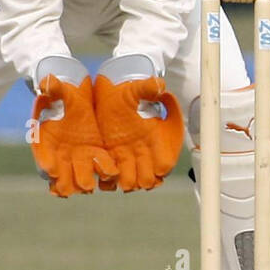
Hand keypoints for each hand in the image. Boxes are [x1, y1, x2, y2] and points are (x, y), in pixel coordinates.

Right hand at [29, 76, 118, 197]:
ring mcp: (75, 154)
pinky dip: (100, 173)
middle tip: (74, 185)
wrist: (80, 93)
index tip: (50, 170)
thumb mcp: (60, 90)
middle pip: (60, 173)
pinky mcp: (93, 153)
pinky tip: (108, 177)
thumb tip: (46, 82)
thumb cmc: (66, 93)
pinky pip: (95, 167)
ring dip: (82, 182)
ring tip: (89, 186)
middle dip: (66, 181)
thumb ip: (54, 88)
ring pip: (75, 176)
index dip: (45, 162)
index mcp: (46, 136)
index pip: (42, 153)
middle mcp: (58, 151)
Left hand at [93, 75, 184, 191]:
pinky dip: (110, 181)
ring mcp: (126, 156)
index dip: (161, 167)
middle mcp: (142, 150)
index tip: (155, 168)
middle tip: (135, 174)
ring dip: (129, 182)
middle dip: (143, 179)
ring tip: (122, 177)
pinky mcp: (111, 158)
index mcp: (153, 136)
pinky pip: (112, 179)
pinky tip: (107, 175)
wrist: (105, 95)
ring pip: (132, 182)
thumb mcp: (134, 89)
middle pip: (148, 179)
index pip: (164, 162)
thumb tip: (160, 87)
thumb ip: (147, 87)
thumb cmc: (122, 93)